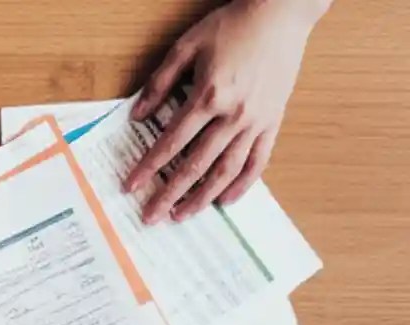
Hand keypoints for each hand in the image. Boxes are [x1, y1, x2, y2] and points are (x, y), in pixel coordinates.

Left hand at [125, 0, 329, 223]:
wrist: (280, 12)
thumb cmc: (231, 26)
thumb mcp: (186, 47)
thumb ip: (159, 83)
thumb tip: (137, 116)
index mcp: (209, 96)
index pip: (171, 143)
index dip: (148, 167)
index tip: (131, 186)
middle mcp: (234, 115)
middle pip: (196, 165)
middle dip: (170, 194)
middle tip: (151, 217)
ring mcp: (257, 121)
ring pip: (226, 170)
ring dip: (202, 196)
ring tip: (182, 215)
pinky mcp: (274, 121)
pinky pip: (258, 161)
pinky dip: (242, 183)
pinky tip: (225, 200)